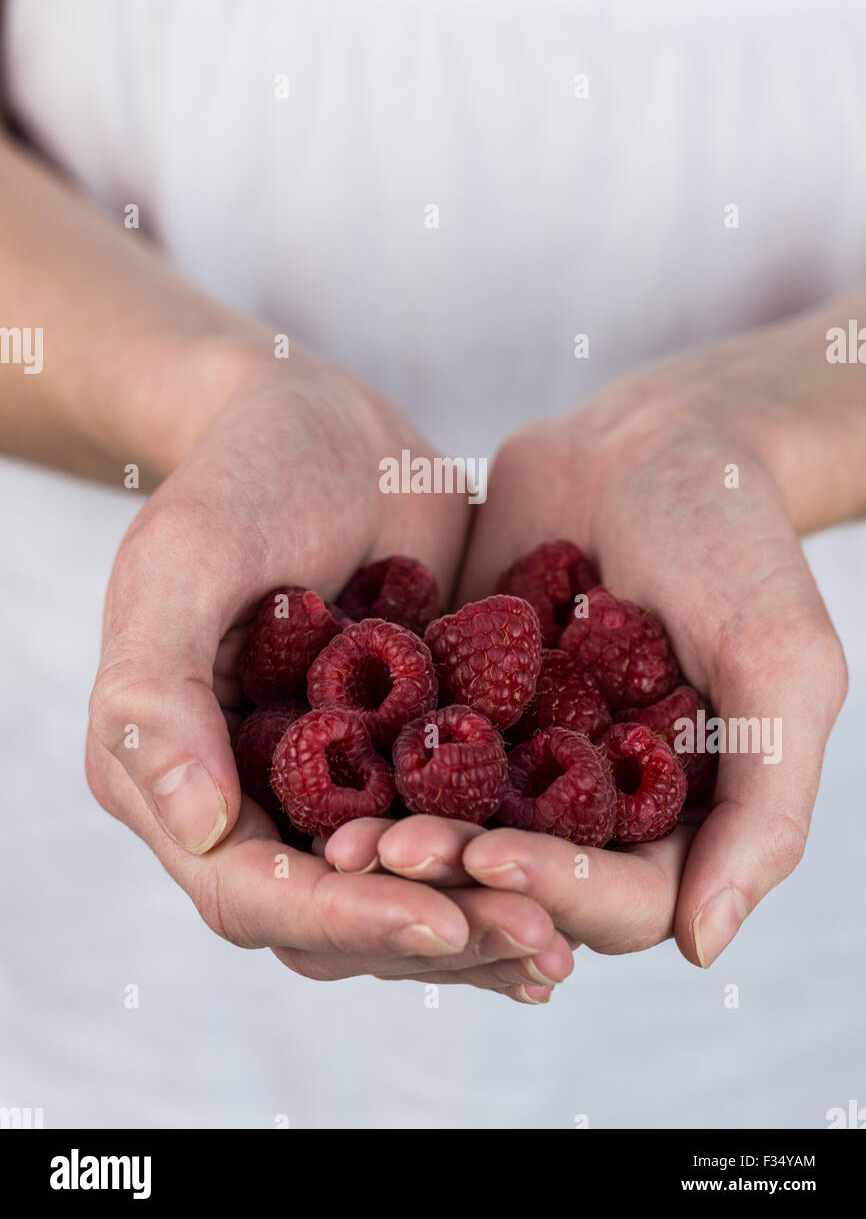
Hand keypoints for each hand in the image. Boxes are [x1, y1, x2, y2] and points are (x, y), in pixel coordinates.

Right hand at [85, 345, 568, 997]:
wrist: (332, 426)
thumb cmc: (242, 476)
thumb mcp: (185, 561)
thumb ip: (157, 693)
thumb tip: (195, 825)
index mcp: (174, 776)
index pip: (247, 889)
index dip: (340, 917)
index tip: (438, 919)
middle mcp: (251, 803)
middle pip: (334, 917)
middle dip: (432, 934)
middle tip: (538, 937)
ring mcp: (334, 789)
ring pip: (401, 893)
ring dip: (481, 917)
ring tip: (568, 935)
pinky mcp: (406, 762)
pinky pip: (454, 836)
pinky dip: (506, 872)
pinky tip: (578, 895)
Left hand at [331, 334, 847, 967]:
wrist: (653, 438)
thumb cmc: (737, 544)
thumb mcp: (782, 667)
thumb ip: (764, 806)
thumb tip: (704, 949)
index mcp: (675, 821)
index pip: (617, 899)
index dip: (554, 889)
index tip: (490, 853)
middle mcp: (591, 805)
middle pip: (520, 876)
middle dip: (456, 873)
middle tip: (385, 852)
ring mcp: (518, 755)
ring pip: (454, 825)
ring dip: (401, 838)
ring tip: (338, 834)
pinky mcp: (458, 702)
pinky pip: (412, 746)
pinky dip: (369, 761)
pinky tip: (317, 753)